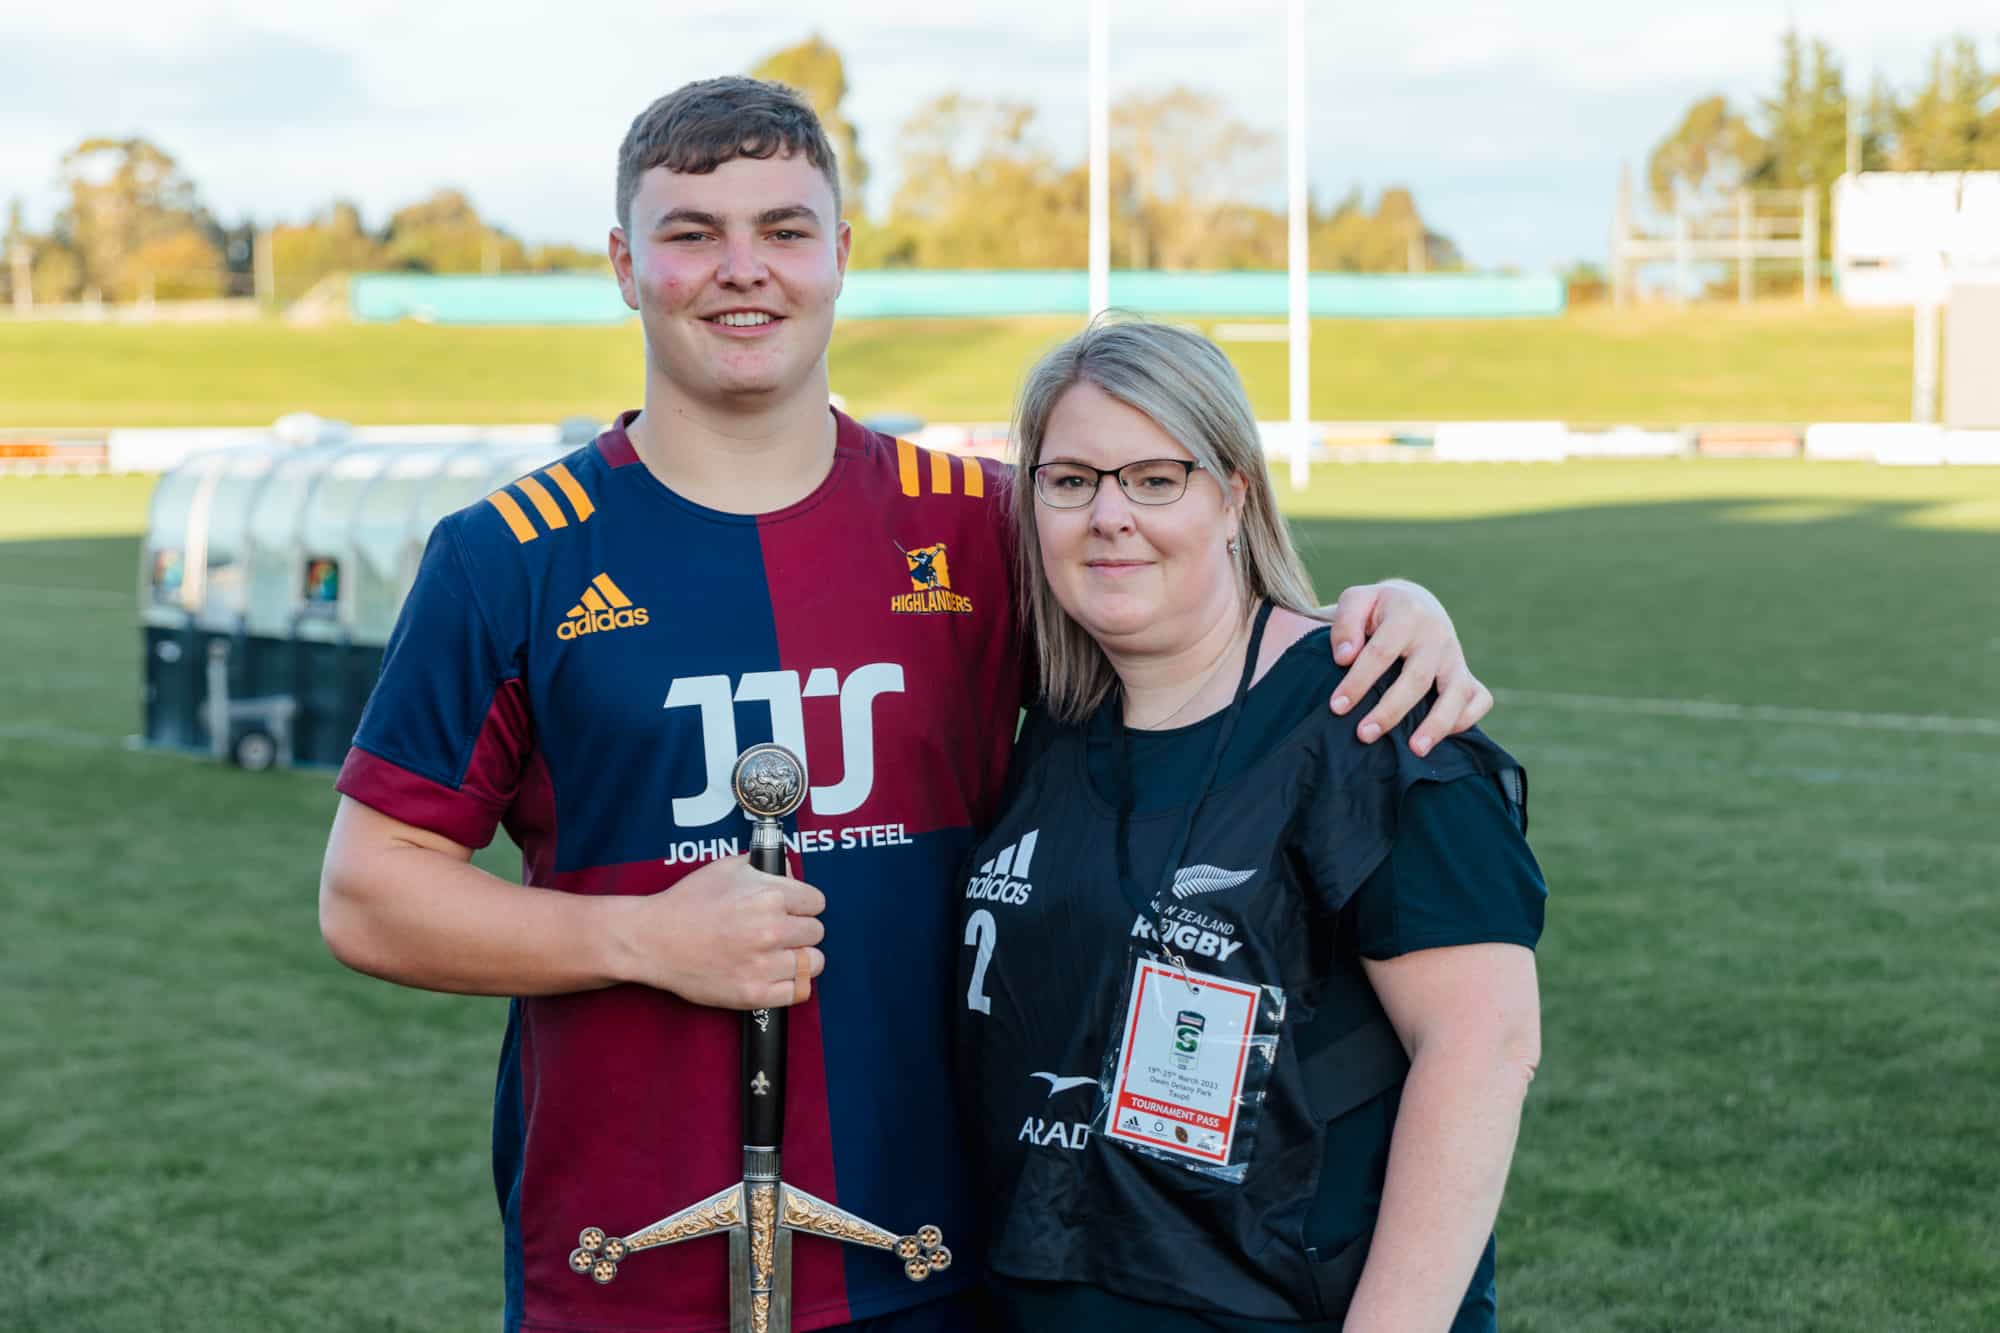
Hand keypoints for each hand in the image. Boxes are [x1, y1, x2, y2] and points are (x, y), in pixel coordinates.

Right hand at [611, 854, 826, 1009]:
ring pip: (813, 962)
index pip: (817, 903)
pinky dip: (791, 984)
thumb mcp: (727, 869)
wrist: (653, 940)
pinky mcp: (754, 993)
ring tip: (779, 954)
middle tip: (779, 933)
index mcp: (769, 896)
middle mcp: (771, 930)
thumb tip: (790, 872)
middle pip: (816, 932)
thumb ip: (765, 867)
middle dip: (800, 930)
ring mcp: (763, 965)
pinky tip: (776, 974)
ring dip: (800, 958)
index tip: (792, 911)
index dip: (803, 905)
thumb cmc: (687, 903)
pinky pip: (798, 992)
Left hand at [1323, 579, 1492, 755]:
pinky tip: (1439, 738)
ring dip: (1436, 724)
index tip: (1337, 706)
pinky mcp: (1466, 673)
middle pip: (1418, 678)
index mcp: (1407, 613)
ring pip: (1455, 692)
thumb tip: (1344, 657)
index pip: (1381, 652)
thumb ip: (1345, 625)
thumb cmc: (1376, 609)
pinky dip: (1465, 719)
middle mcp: (1437, 635)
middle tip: (1363, 735)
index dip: (1359, 681)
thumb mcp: (1356, 601)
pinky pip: (1479, 699)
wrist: (1413, 603)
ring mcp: (1455, 656)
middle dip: (1390, 710)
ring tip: (1415, 750)